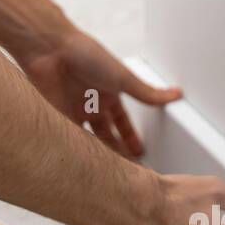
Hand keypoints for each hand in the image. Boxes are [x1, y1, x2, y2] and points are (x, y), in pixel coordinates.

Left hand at [18, 28, 181, 157]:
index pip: (122, 121)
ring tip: (107, 174)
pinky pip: (67, 141)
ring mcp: (72, 112)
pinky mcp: (55, 119)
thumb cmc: (84, 54)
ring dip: (97, 156)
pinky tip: (82, 165)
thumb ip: (148, 94)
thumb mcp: (123, 78)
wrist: (49, 50)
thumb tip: (174, 94)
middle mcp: (90, 104)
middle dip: (116, 151)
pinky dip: (75, 152)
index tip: (138, 152)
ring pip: (87, 142)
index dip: (130, 137)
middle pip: (105, 135)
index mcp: (108, 93)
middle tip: (125, 170)